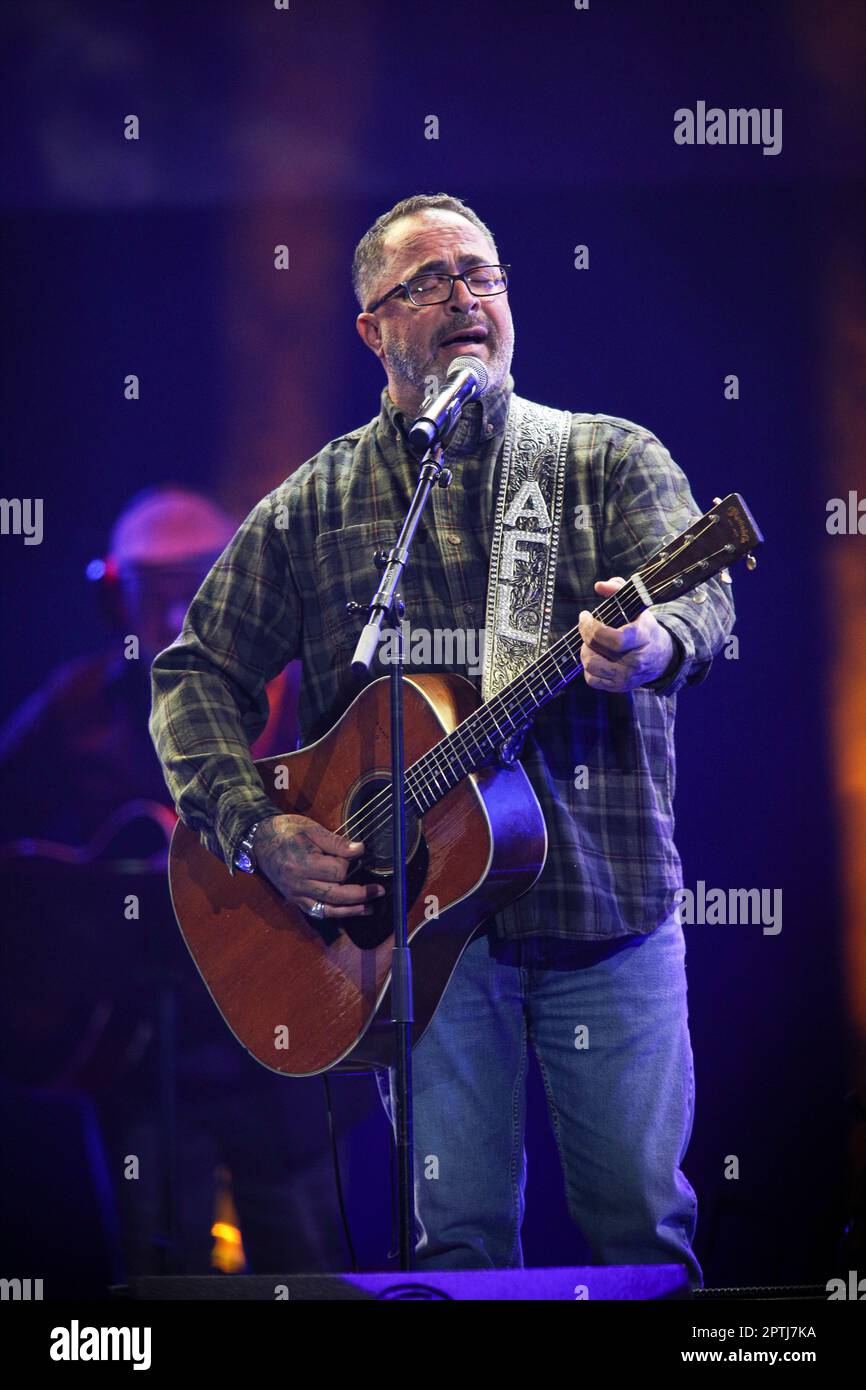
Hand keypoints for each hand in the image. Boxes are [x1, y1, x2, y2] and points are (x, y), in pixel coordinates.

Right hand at [254, 814, 384, 918]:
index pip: (337, 871)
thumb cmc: (287, 831)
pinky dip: (334, 913)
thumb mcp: (312, 829)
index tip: (354, 853)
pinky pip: (317, 912)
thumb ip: (336, 842)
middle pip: (336, 894)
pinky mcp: (295, 900)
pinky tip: (349, 911)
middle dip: (360, 894)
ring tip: (370, 907)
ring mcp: (296, 894)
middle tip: (379, 891)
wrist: (260, 841)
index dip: (349, 862)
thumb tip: (360, 850)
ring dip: (351, 910)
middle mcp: (299, 883)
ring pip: (327, 909)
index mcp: (303, 863)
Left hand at [578, 578, 674, 692]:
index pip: (615, 639)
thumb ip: (618, 589)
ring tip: (590, 642)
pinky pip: (593, 680)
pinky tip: (594, 656)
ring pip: (592, 667)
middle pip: (597, 653)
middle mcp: (636, 660)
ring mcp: (627, 676)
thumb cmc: (643, 626)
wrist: (661, 656)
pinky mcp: (619, 687)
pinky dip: (588, 668)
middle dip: (585, 636)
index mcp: (642, 637)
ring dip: (585, 652)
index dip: (593, 628)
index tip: (585, 616)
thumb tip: (599, 586)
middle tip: (585, 626)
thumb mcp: (636, 605)